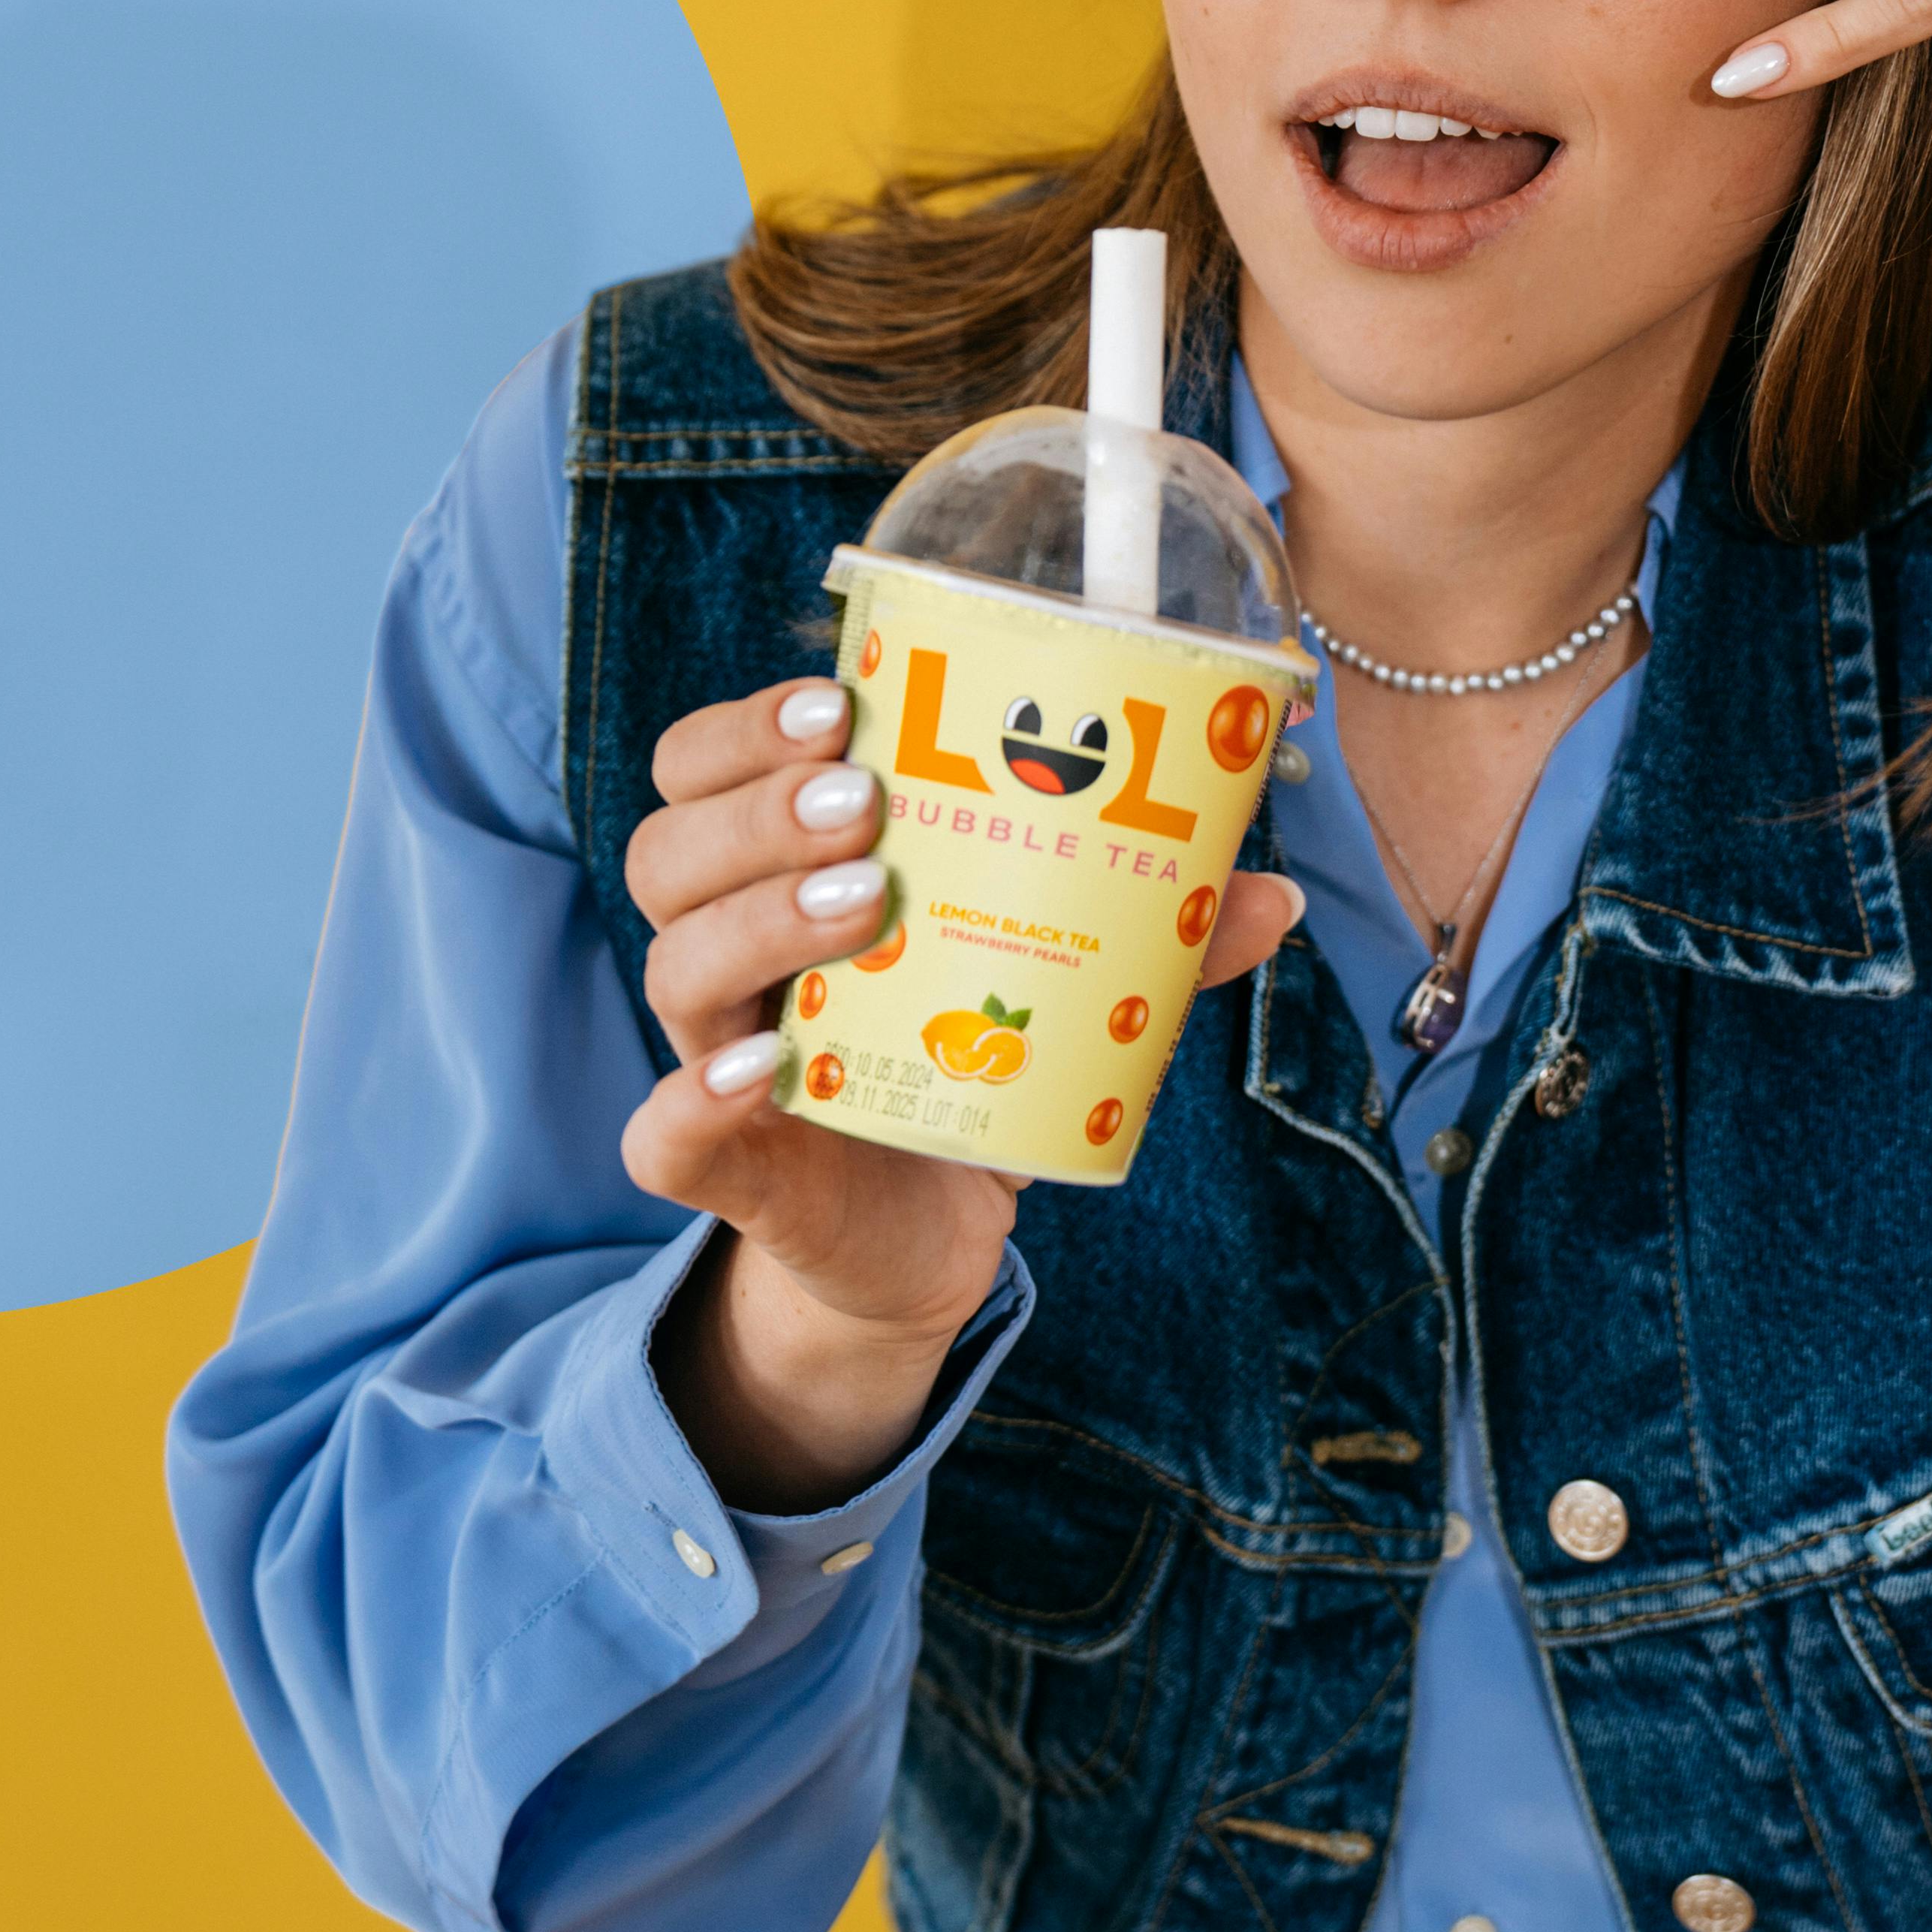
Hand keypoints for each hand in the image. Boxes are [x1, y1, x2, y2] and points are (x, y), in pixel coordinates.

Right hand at [623, 673, 1303, 1508]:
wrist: (924, 1229)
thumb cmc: (973, 1067)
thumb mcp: (1052, 984)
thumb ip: (1145, 935)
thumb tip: (1270, 892)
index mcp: (782, 875)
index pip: (702, 768)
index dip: (746, 728)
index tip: (841, 702)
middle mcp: (730, 955)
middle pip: (669, 850)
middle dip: (760, 809)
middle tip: (869, 799)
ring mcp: (718, 1059)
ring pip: (672, 965)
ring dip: (757, 918)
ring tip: (867, 898)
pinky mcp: (732, 1172)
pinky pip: (660, 1133)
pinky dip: (696, 1097)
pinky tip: (769, 1064)